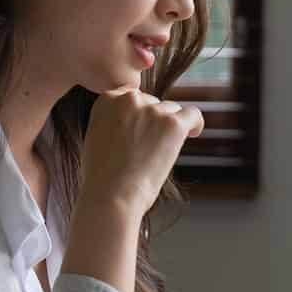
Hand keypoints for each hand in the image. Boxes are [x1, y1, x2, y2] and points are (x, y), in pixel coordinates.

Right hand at [81, 87, 204, 215]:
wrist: (111, 195)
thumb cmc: (103, 177)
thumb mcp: (97, 137)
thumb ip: (115, 121)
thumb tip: (138, 119)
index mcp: (107, 99)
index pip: (132, 97)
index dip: (139, 115)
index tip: (142, 130)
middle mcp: (129, 99)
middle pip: (153, 103)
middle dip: (153, 122)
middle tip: (148, 149)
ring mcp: (152, 110)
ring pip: (171, 111)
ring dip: (169, 128)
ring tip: (160, 153)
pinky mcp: (173, 124)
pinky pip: (193, 114)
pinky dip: (194, 124)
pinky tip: (193, 134)